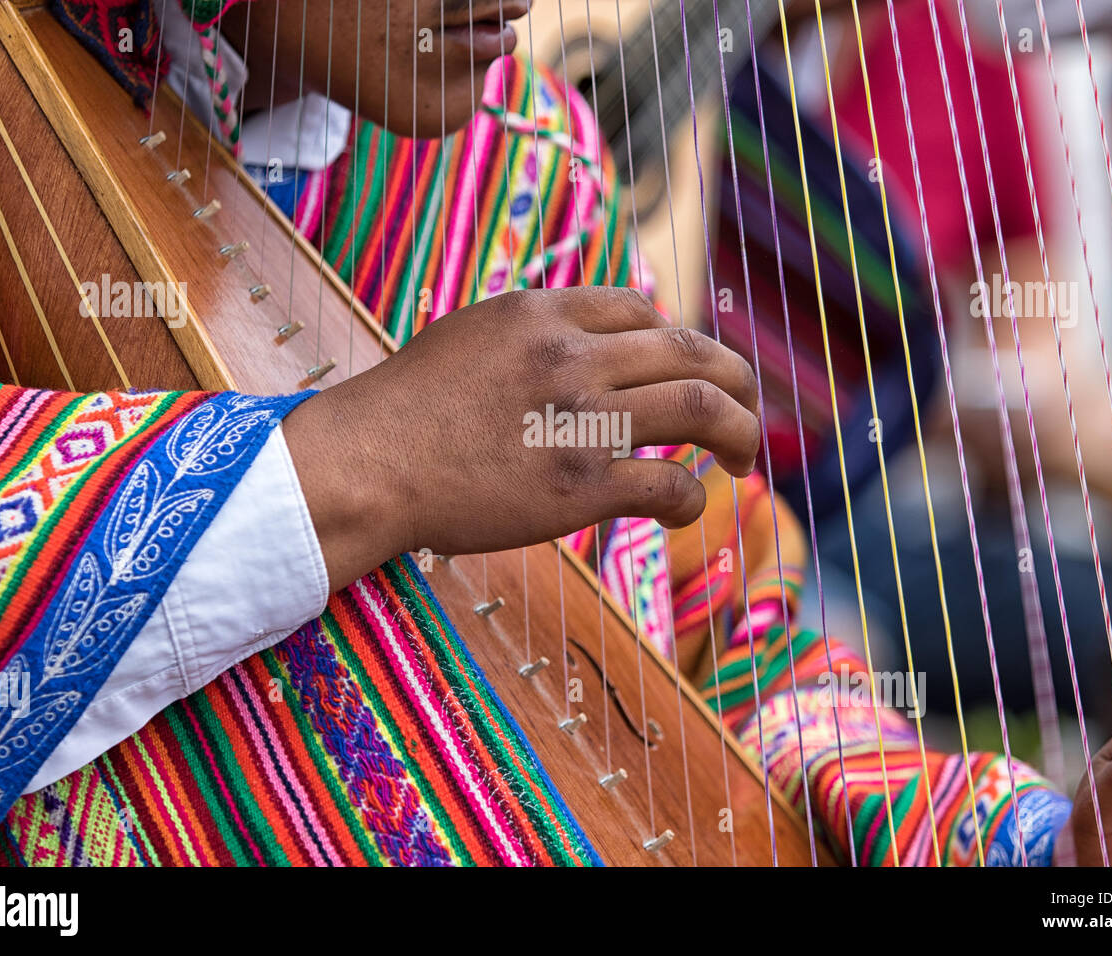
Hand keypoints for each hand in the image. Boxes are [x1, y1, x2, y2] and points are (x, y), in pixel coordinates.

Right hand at [281, 287, 760, 591]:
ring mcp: (580, 420)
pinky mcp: (580, 485)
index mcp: (543, 312)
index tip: (683, 371)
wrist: (366, 464)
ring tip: (742, 456)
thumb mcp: (470, 335)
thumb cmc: (405, 408)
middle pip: (692, 352)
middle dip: (736, 379)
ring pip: (699, 408)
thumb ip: (533, 332)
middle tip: (746, 407)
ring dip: (738, 431)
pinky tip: (685, 507)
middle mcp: (572, 356)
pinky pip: (668, 484)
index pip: (643, 311)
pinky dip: (691, 497)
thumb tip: (584, 343)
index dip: (677, 341)